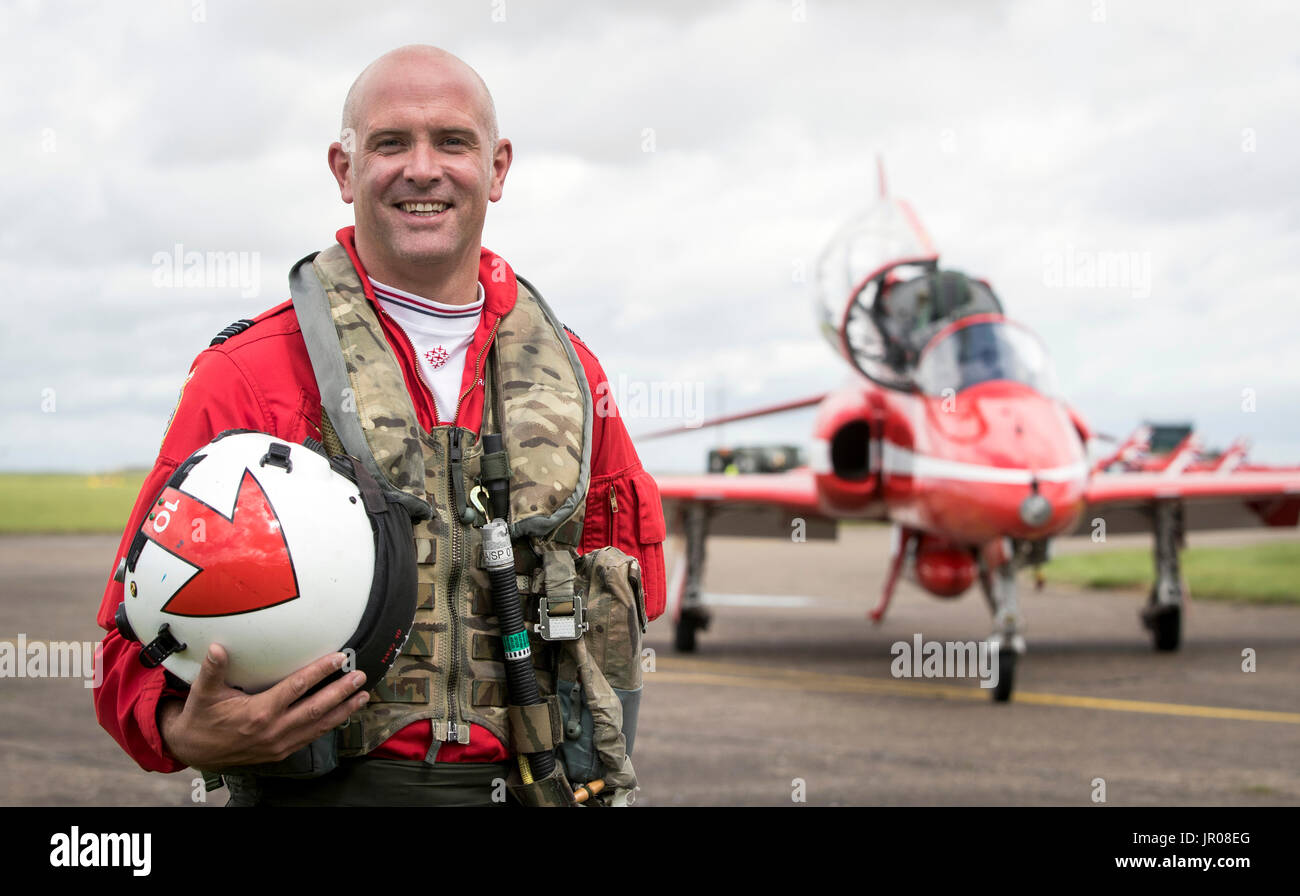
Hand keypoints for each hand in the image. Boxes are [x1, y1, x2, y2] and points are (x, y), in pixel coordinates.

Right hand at [158, 644, 368, 769]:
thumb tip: (217, 648)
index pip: (297, 687)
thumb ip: (213, 670)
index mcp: (258, 713)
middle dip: (341, 692)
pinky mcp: (280, 752)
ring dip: (343, 711)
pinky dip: (329, 726)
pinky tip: (342, 715)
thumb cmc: (201, 717)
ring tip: (362, 696)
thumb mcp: (203, 693)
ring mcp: (279, 744)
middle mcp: (273, 730)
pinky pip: (310, 738)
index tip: (338, 658)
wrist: (194, 750)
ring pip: (318, 726)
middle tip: (360, 676)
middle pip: (316, 708)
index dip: (319, 672)